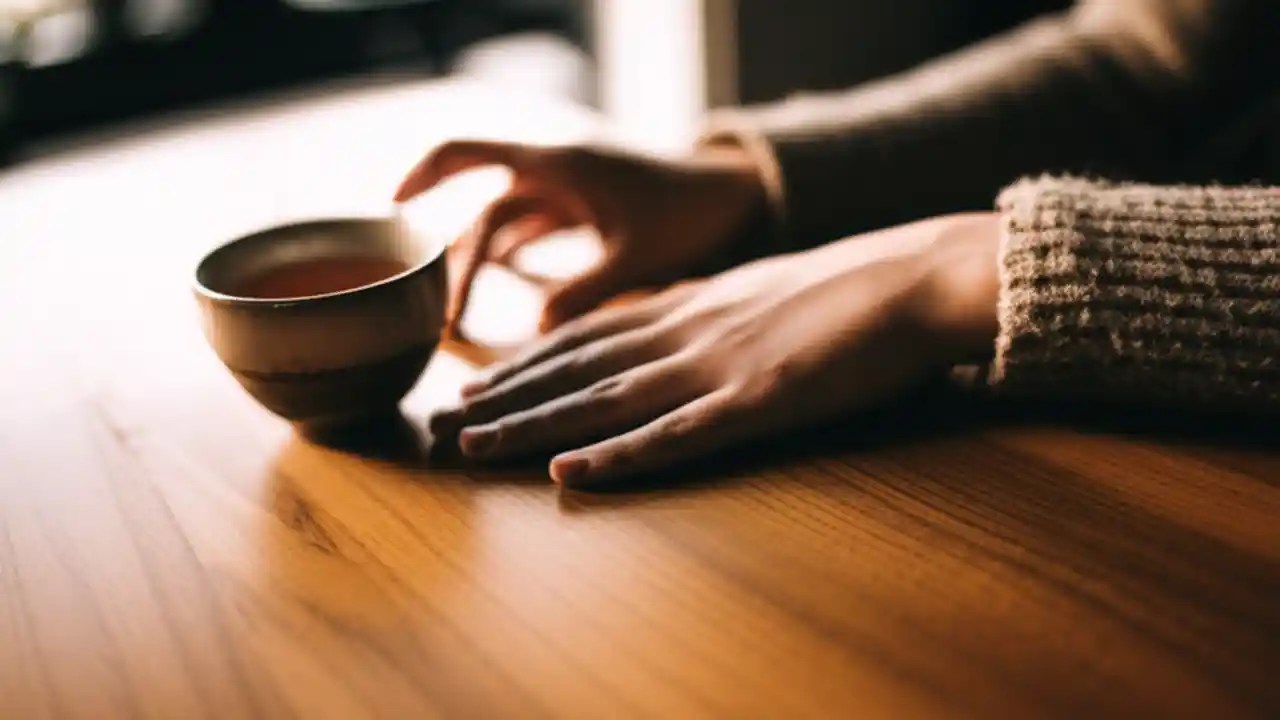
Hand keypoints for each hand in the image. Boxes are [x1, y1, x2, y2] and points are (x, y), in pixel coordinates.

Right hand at [394, 140, 767, 329]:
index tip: (391, 211)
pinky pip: (533, 231)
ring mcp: (567, 190)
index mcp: (557, 166)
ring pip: (505, 225)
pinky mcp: (584, 209)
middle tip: (444, 321)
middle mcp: (554, 172)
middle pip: (483, 213)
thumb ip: (585, 292)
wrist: (739, 194)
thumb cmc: (692, 214)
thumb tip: (538, 334)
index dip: (422, 177)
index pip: (466, 154)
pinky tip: (503, 287)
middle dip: (457, 264)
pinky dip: (515, 258)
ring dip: (483, 266)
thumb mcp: (637, 257)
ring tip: (460, 318)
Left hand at [429, 213, 1000, 487]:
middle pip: (576, 367)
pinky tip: (572, 473)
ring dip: (533, 425)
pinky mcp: (757, 403)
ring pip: (605, 400)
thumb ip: (707, 310)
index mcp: (688, 305)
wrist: (912, 275)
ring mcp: (716, 367)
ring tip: (474, 445)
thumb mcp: (759, 289)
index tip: (475, 382)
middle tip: (443, 422)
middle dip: (504, 396)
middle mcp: (685, 332)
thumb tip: (665, 325)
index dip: (525, 362)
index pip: (586, 336)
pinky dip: (619, 456)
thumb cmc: (846, 288)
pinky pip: (676, 436)